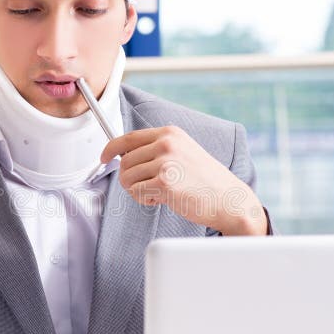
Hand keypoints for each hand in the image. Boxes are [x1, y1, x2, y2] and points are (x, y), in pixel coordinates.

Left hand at [101, 126, 266, 235]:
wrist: (229, 199)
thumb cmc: (206, 180)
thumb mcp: (183, 152)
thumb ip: (155, 149)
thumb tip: (122, 153)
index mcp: (170, 133)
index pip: (128, 137)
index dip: (110, 148)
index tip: (103, 158)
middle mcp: (167, 143)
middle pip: (124, 160)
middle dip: (129, 178)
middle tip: (146, 187)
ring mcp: (166, 162)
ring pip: (127, 177)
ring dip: (136, 190)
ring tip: (158, 192)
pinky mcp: (165, 183)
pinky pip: (136, 192)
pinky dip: (145, 200)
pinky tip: (163, 199)